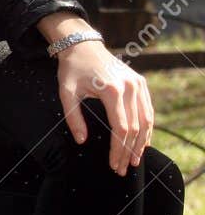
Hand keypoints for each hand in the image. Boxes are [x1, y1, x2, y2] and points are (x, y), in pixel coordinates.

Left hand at [54, 39, 153, 175]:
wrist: (83, 45)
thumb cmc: (72, 69)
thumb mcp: (66, 93)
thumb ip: (73, 117)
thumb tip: (82, 140)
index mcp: (112, 91)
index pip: (121, 128)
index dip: (119, 149)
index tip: (114, 164)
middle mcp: (130, 88)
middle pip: (135, 128)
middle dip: (129, 151)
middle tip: (123, 168)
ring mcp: (138, 84)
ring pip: (146, 120)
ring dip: (141, 143)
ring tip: (134, 160)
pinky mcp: (140, 83)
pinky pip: (147, 110)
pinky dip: (147, 128)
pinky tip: (142, 142)